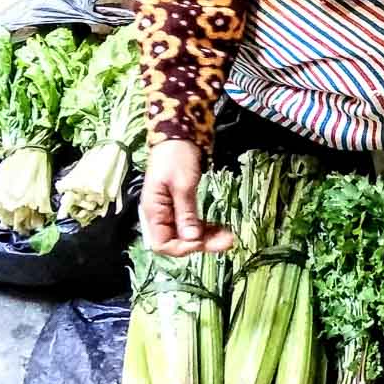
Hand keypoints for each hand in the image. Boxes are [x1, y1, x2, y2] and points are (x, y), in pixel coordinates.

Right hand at [139, 139, 235, 255]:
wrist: (179, 135)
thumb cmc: (176, 157)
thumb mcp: (183, 184)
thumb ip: (185, 212)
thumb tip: (192, 238)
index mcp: (153, 211)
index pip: (162, 244)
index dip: (182, 247)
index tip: (203, 240)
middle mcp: (160, 215)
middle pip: (178, 241)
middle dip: (202, 244)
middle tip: (229, 241)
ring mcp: (171, 211)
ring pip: (188, 234)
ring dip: (208, 238)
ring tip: (230, 237)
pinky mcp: (182, 205)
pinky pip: (193, 223)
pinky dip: (207, 228)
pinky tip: (222, 228)